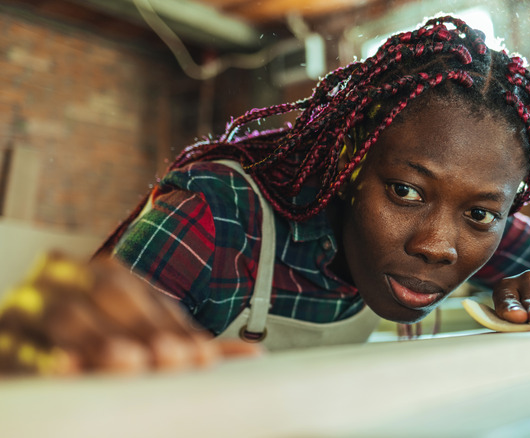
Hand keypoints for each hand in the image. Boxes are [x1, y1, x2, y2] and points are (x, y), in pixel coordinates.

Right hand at [0, 252, 259, 375]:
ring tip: (130, 362)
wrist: (29, 351)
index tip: (200, 356)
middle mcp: (62, 279)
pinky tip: (67, 370)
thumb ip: (187, 343)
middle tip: (172, 360)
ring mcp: (25, 306)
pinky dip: (41, 359)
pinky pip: (16, 348)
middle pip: (105, 295)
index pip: (141, 294)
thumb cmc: (96, 344)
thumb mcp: (143, 339)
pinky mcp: (2, 341)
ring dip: (99, 340)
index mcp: (99, 273)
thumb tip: (254, 356)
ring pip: (62, 316)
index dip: (172, 324)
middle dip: (143, 328)